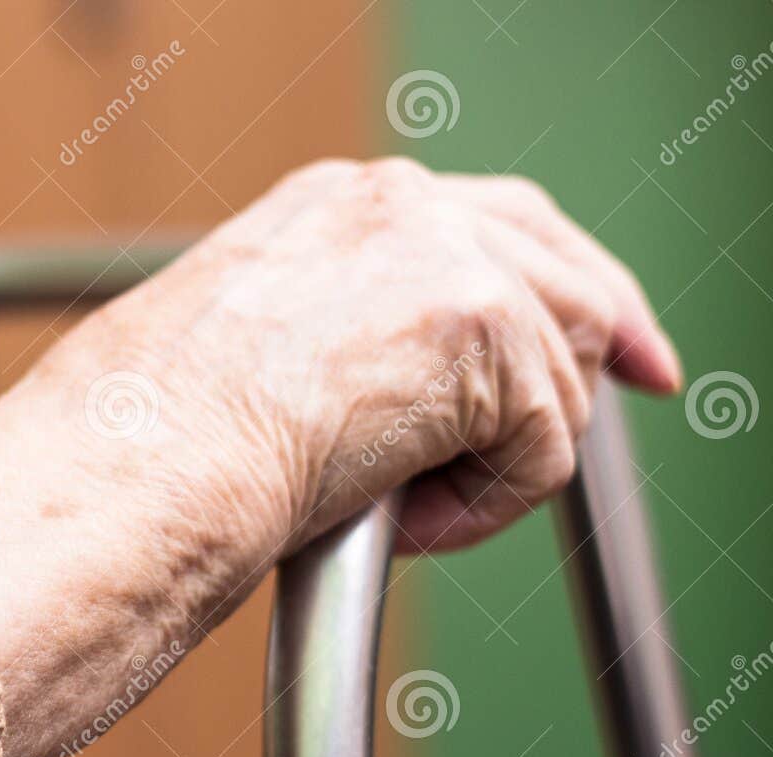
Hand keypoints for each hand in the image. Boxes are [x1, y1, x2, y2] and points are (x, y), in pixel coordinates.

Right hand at [0, 157, 679, 756]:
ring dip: (501, 457)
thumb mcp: (240, 343)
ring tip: (410, 513)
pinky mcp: (481, 336)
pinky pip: (542, 448)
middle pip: (560, 263)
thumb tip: (379, 390)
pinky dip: (489, 509)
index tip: (596, 327)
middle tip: (647, 379)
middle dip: (609, 328)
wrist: (136, 459)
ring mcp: (446, 260)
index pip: (485, 220)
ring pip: (557, 368)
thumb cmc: (142, 430)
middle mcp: (399, 207)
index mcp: (336, 205)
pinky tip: (407, 525)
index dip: (552, 276)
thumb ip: (331, 333)